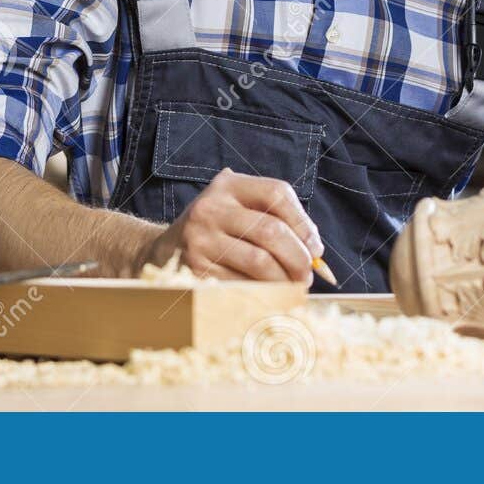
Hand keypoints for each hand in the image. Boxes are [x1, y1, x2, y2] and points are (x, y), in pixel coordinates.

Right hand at [139, 168, 322, 283]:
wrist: (167, 248)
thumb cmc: (220, 228)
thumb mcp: (240, 208)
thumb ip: (277, 219)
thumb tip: (316, 251)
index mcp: (228, 186)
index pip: (276, 193)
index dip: (304, 222)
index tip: (316, 247)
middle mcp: (211, 208)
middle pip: (271, 231)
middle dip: (299, 258)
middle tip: (308, 275)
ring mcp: (201, 240)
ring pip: (259, 264)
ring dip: (285, 281)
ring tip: (293, 288)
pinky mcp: (197, 270)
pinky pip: (242, 285)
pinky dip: (264, 295)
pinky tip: (270, 296)